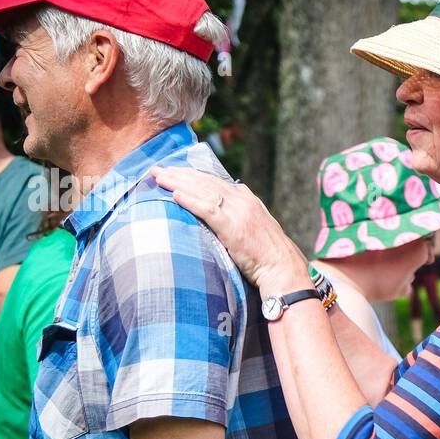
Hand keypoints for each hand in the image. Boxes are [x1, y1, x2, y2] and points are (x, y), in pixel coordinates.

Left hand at [150, 166, 307, 295]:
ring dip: (178, 182)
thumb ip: (238, 218)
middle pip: (205, 182)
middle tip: (156, 169)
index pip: (214, 181)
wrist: (283, 269)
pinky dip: (190, 201)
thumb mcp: (254, 229)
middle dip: (179, 174)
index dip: (191, 175)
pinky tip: (174, 195)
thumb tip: (219, 217)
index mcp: (247, 199)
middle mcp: (242, 200)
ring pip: (203, 191)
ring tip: (158, 177)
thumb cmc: (268, 256)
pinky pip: (207, 210)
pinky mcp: (233, 228)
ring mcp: (238, 212)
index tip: (173, 171)